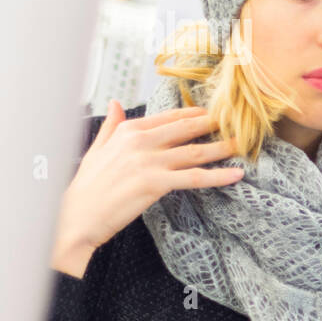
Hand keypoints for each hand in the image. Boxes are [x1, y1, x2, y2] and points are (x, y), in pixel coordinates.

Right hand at [51, 99, 243, 277]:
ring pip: (195, 152)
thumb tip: (117, 102)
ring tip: (244, 145)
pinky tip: (236, 174)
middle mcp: (140, 141)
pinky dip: (218, 176)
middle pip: (187, 129)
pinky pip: (194, 178)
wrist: (77, 217)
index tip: (216, 112)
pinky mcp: (155, 183)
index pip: (169, 117)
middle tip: (240, 122)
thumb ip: (112, 126)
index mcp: (128, 131)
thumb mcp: (97, 149)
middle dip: (215, 125)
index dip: (195, 114)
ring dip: (223, 148)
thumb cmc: (87, 187)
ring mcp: (149, 162)